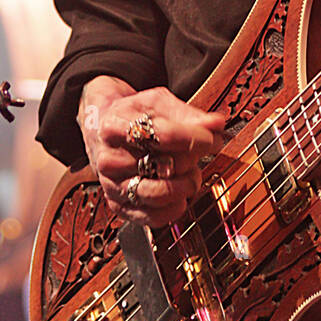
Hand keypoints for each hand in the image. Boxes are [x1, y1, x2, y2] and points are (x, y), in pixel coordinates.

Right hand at [79, 78, 226, 227]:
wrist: (103, 132)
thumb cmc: (133, 117)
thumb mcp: (156, 103)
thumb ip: (188, 114)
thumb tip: (217, 124)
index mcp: (115, 126)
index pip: (161, 134)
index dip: (193, 137)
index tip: (211, 137)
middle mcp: (109, 159)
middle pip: (161, 165)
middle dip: (192, 158)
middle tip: (203, 151)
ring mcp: (113, 185)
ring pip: (158, 194)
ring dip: (186, 185)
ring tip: (193, 173)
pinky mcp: (119, 205)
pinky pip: (151, 217)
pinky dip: (174, 209)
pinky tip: (182, 195)